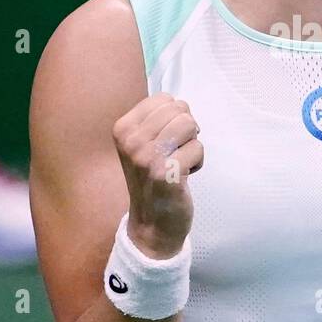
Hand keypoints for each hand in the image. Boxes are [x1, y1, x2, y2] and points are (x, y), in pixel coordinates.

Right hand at [112, 92, 202, 257]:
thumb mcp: (142, 145)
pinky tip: (183, 176)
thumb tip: (179, 102)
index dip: (175, 117)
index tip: (166, 140)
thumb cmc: (153, 179)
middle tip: (175, 152)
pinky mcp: (165, 172)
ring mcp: (146, 157)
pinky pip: (198, 148)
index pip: (164, 98)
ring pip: (190, 125)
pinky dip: (198, 162)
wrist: (151, 223)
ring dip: (192, 144)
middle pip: (180, 109)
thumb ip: (156, 120)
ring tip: (179, 162)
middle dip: (186, 130)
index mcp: (123, 128)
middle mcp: (131, 140)